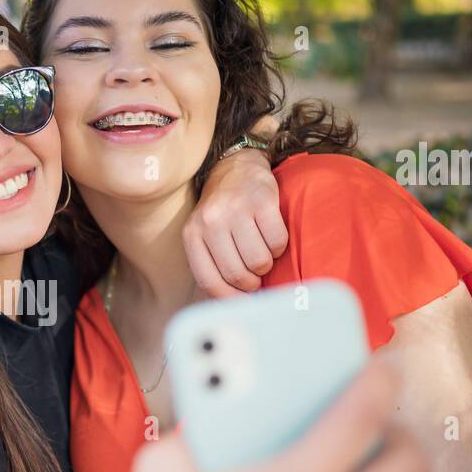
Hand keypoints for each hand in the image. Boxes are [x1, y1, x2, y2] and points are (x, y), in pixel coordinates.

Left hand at [185, 148, 287, 296]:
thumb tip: (232, 305)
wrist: (236, 167)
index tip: (241, 301)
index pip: (208, 281)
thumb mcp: (204, 234)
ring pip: (259, 261)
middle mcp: (210, 221)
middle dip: (250, 282)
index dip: (228, 298)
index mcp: (192, 234)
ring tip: (261, 250)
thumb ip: (211, 264)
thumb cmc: (222, 211)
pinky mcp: (262, 200)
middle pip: (237, 274)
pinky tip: (270, 235)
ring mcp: (236, 209)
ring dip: (265, 264)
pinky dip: (279, 245)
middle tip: (254, 273)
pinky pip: (277, 241)